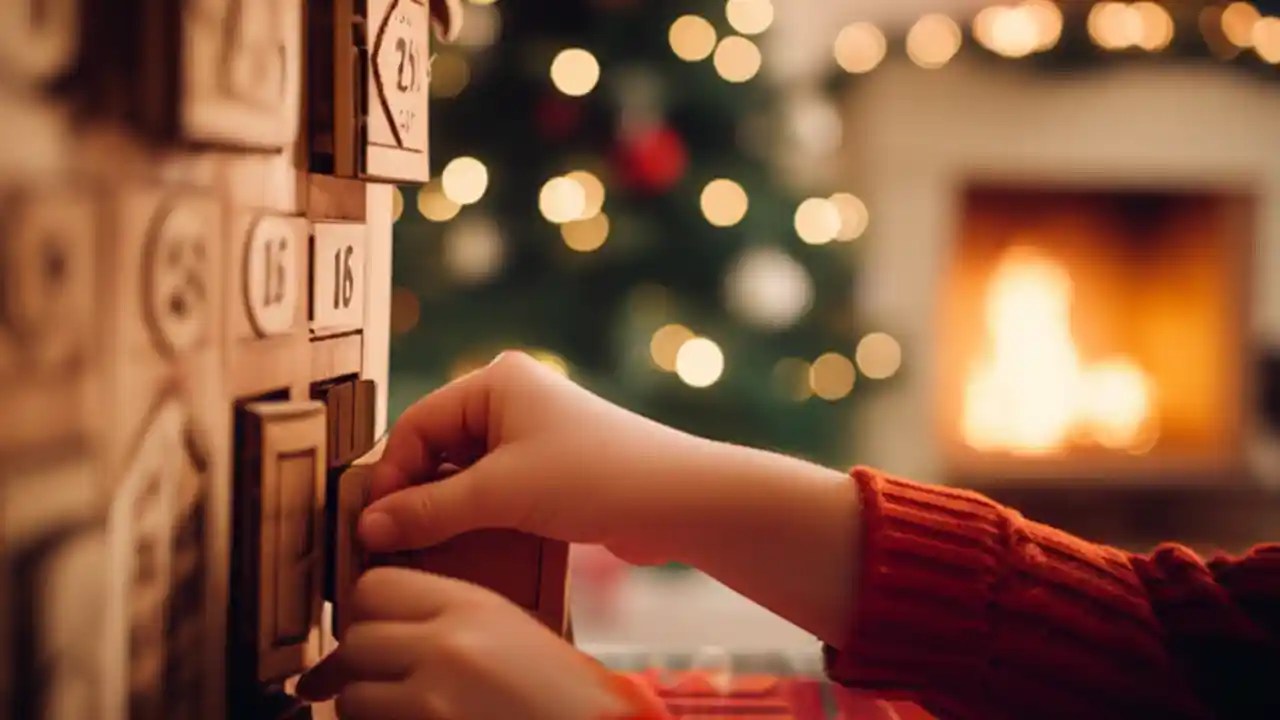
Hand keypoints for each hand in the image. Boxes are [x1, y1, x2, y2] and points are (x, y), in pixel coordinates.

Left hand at [296, 567, 633, 719]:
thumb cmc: (553, 689)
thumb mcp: (504, 628)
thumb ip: (438, 616)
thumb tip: (361, 627)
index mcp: (470, 607)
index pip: (372, 588)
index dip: (369, 609)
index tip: (378, 627)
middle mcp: (447, 649)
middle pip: (355, 641)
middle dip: (365, 663)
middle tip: (394, 676)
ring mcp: (432, 702)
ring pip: (352, 697)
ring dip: (368, 705)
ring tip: (411, 706)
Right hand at [360, 351, 716, 563]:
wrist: (677, 501)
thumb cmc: (596, 477)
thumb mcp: (500, 494)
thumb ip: (429, 510)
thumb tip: (371, 526)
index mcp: (495, 381)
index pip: (416, 424)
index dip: (392, 476)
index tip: (374, 524)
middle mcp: (512, 400)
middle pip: (437, 449)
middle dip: (417, 495)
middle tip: (392, 542)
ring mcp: (533, 435)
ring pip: (465, 474)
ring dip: (446, 511)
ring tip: (425, 551)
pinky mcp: (551, 470)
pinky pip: (495, 491)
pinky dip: (477, 517)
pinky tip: (465, 549)